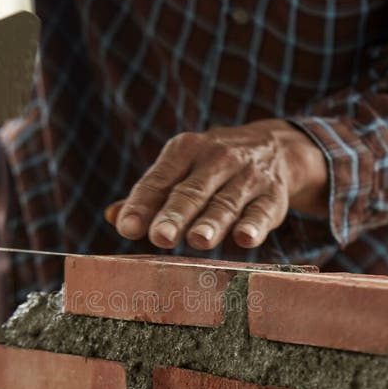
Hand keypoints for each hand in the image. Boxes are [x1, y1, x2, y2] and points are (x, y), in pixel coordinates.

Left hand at [106, 119, 327, 249]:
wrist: (274, 148)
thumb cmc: (211, 169)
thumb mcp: (181, 170)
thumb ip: (150, 196)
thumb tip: (113, 217)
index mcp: (184, 150)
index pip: (159, 180)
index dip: (142, 204)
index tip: (127, 228)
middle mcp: (216, 158)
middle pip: (191, 192)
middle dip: (175, 215)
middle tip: (160, 237)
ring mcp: (246, 177)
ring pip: (226, 203)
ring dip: (212, 223)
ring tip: (198, 240)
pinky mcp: (272, 196)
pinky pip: (261, 211)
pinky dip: (254, 225)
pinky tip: (245, 239)